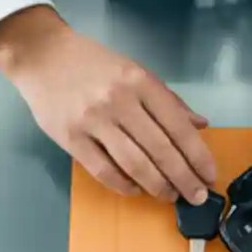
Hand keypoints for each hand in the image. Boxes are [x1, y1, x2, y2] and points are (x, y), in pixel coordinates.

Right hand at [0, 5, 215, 202]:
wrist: (42, 54)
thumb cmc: (93, 64)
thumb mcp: (136, 71)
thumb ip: (168, 100)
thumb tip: (200, 125)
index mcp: (140, 82)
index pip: (178, 127)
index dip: (198, 156)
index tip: (209, 176)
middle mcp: (119, 101)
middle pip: (160, 150)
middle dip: (184, 178)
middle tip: (196, 196)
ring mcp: (93, 121)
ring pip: (135, 164)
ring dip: (158, 186)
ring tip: (170, 195)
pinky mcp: (70, 138)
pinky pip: (104, 171)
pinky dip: (124, 185)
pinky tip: (137, 189)